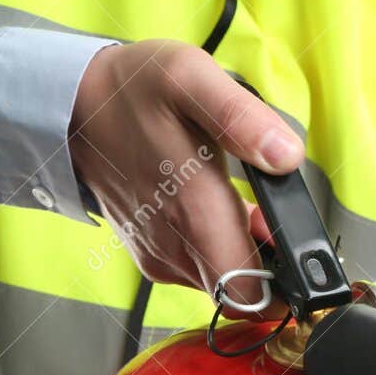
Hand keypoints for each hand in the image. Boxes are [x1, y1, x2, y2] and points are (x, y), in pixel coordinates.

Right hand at [69, 40, 303, 316]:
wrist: (74, 106)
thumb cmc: (134, 91)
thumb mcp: (191, 78)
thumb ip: (242, 118)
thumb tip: (287, 155)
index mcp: (193, 213)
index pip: (252, 296)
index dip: (288, 285)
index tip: (301, 253)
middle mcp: (174, 248)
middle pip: (244, 293)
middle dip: (272, 263)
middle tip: (271, 214)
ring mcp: (161, 257)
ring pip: (223, 284)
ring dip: (246, 254)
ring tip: (244, 204)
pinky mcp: (153, 256)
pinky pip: (200, 271)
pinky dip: (219, 249)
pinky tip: (218, 209)